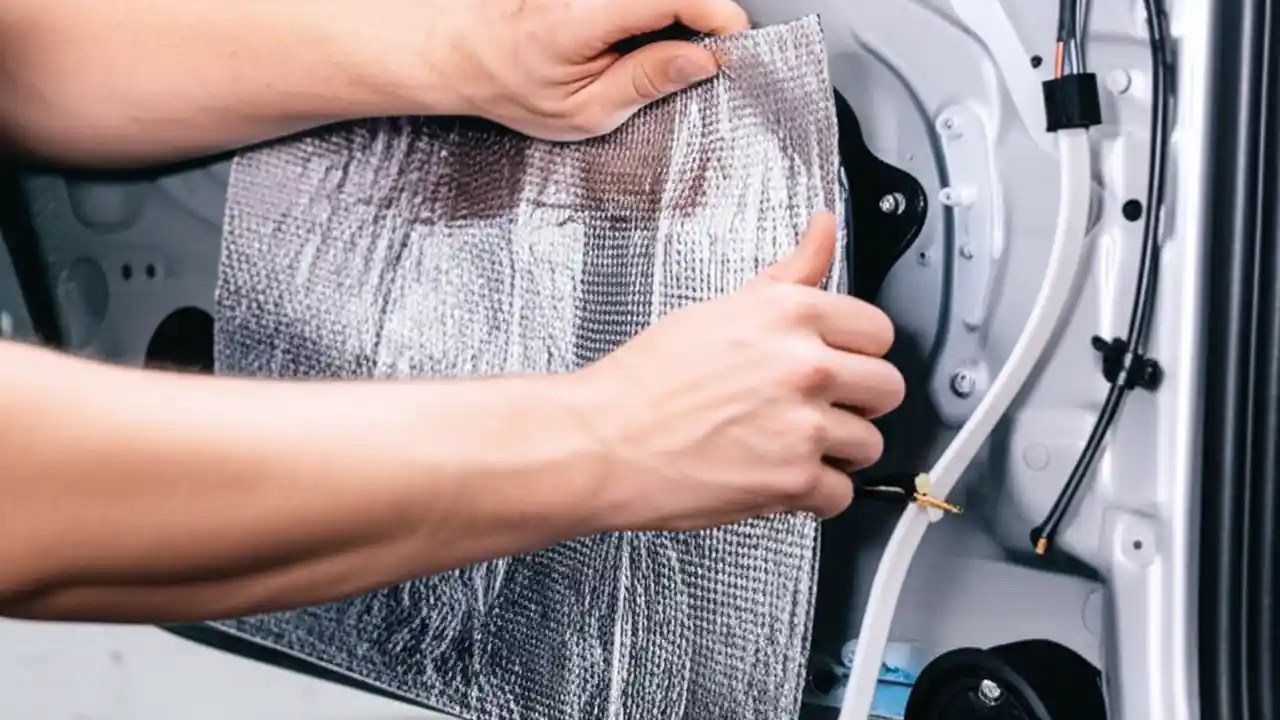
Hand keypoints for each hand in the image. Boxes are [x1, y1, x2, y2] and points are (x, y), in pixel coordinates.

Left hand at [445, 0, 749, 139]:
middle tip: (698, 58)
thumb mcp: (582, 110)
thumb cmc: (512, 86)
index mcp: (582, 17)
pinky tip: (638, 33)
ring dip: (677, 14)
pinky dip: (654, 12)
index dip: (718, 15)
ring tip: (663, 48)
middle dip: (701, 17)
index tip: (733, 44)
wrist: (460, 49)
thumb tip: (703, 61)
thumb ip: (645, 82)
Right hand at [571, 213, 905, 531]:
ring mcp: (804, 426)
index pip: (878, 330)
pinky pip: (842, 495)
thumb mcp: (721, 307)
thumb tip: (824, 228)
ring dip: (838, 451)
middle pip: (887, 388)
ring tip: (794, 446)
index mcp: (791, 314)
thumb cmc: (647, 379)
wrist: (603, 440)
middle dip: (859, 402)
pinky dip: (816, 495)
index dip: (859, 352)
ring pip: (869, 445)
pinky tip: (783, 478)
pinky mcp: (793, 481)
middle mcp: (806, 366)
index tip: (841, 364)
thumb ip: (788, 273)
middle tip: (821, 408)